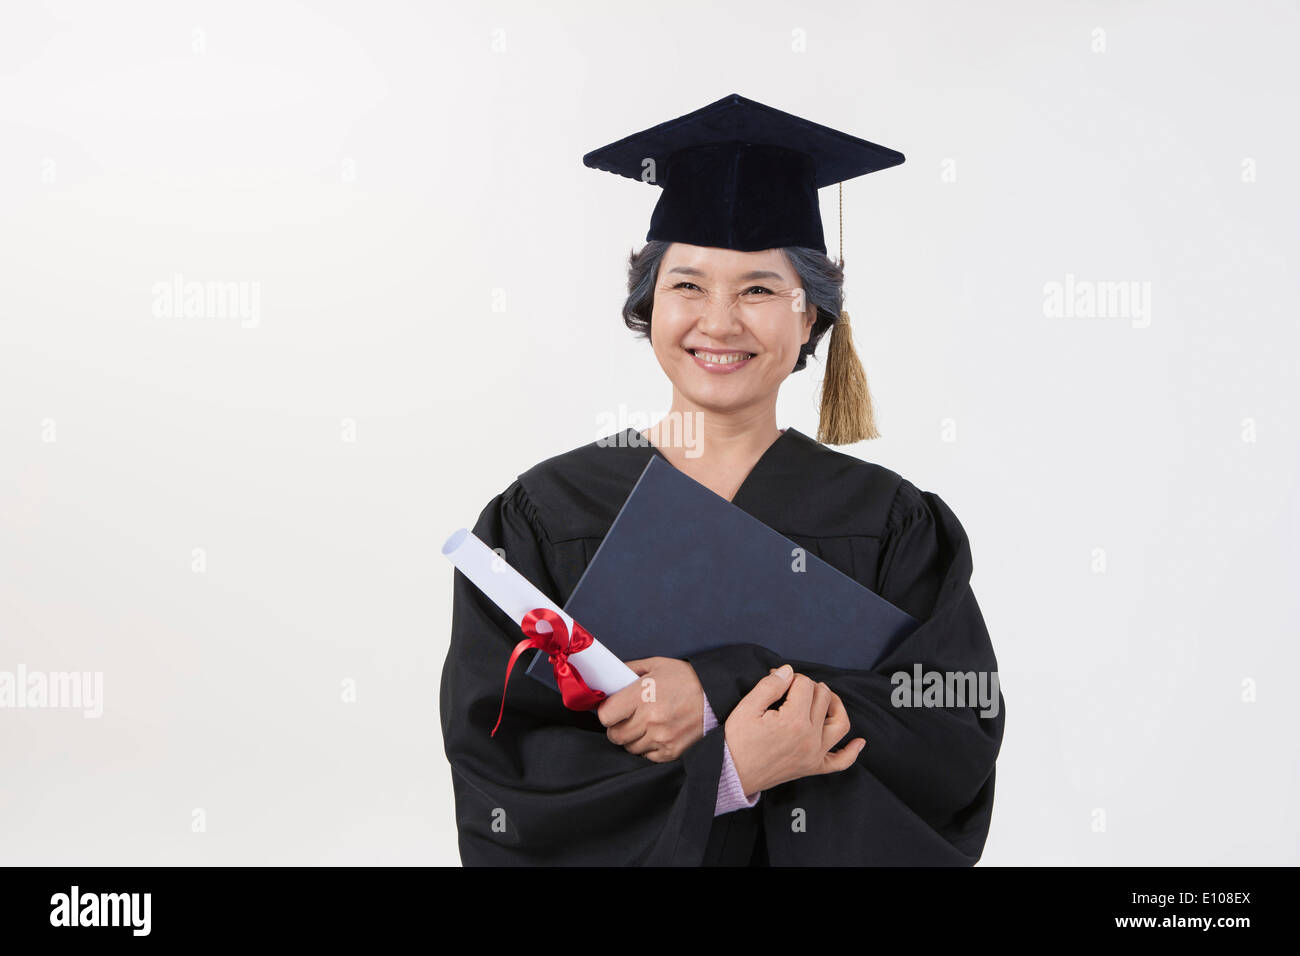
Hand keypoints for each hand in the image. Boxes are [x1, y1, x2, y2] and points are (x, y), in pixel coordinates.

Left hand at [595, 657, 704, 762]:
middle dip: (617, 726)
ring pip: (630, 748)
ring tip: (645, 724)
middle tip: (626, 718)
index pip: (606, 715)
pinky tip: (657, 733)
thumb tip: (609, 679)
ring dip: (633, 738)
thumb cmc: (686, 679)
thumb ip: (629, 670)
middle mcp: (650, 719)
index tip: (612, 709)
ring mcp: (661, 737)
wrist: (717, 696)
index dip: (607, 712)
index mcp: (642, 695)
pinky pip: (647, 756)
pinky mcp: (672, 751)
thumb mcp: (657, 665)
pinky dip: (648, 747)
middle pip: (615, 735)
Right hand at [724, 664, 864, 793]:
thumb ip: (770, 686)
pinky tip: (858, 742)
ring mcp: (814, 754)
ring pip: (840, 723)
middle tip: (791, 688)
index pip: (805, 684)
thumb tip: (788, 671)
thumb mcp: (746, 708)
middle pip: (823, 698)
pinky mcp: (813, 767)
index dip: (790, 677)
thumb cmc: (736, 741)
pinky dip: (852, 751)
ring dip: (836, 706)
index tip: (776, 680)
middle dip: (809, 686)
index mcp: (794, 721)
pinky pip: (840, 762)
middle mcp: (810, 738)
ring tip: (824, 698)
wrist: (731, 774)